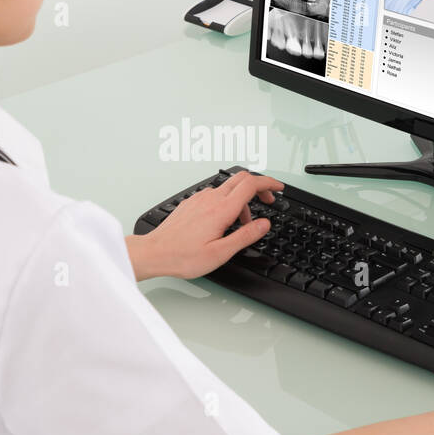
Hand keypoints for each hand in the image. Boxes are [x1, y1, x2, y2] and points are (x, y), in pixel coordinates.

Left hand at [128, 171, 282, 279]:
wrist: (154, 252)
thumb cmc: (183, 256)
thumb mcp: (221, 253)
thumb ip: (245, 236)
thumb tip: (264, 224)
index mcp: (221, 210)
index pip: (251, 184)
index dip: (269, 183)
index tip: (278, 189)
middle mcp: (210, 199)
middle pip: (241, 178)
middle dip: (259, 187)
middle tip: (268, 201)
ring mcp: (199, 198)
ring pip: (228, 188)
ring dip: (241, 200)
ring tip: (242, 224)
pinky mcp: (191, 202)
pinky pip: (215, 194)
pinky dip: (227, 202)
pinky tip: (223, 221)